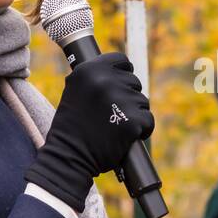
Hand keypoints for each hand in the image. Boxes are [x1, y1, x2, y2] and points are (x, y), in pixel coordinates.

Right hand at [25, 53, 154, 210]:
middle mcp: (105, 80)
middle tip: (113, 114)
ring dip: (134, 114)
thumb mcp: (76, 92)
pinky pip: (148, 120)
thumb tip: (120, 70)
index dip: (123, 72)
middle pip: (133, 82)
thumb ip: (95, 79)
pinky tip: (127, 136)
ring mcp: (120, 100)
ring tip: (116, 126)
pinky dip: (142, 129)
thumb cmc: (72, 128)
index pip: (120, 60)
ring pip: (142, 101)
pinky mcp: (133, 120)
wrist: (69, 157)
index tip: (121, 83)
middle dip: (128, 97)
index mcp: (89, 70)